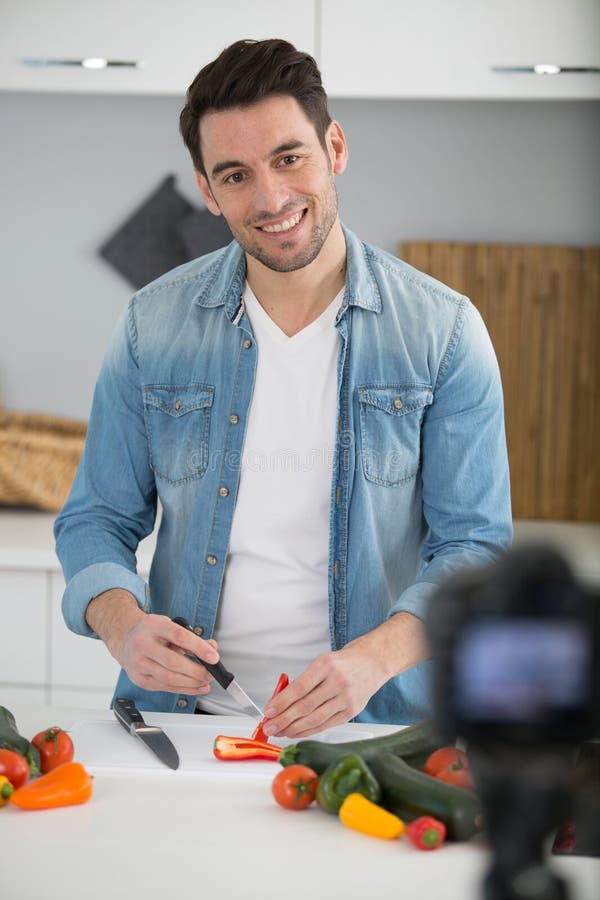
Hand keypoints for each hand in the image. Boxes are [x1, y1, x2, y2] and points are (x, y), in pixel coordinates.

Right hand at [85, 589, 219, 694]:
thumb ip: (192, 637)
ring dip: (191, 683)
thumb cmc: (151, 632)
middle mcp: (143, 644)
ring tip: (205, 681)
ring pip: (168, 678)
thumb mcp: (170, 626)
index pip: (179, 636)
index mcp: (154, 626)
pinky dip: (183, 689)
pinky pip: (164, 687)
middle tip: (211, 673)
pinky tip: (195, 687)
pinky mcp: (139, 679)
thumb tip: (211, 649)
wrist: (124, 638)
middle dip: (197, 671)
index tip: (213, 657)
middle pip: (173, 662)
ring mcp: (138, 663)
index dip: (199, 648)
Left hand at [261, 612, 428, 738]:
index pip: (299, 688)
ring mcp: (346, 698)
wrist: (372, 663)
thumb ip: (302, 682)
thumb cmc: (343, 662)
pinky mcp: (351, 712)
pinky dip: (308, 730)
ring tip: (280, 732)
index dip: (282, 702)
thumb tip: (279, 703)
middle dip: (284, 719)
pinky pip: (325, 725)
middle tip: (269, 726)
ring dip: (294, 728)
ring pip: (314, 719)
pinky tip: (296, 732)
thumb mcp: (321, 663)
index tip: (269, 711)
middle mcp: (337, 682)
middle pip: (305, 706)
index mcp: (326, 665)